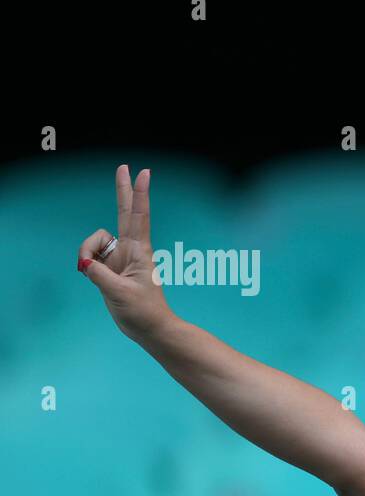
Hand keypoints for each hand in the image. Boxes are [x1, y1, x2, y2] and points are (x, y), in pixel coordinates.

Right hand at [77, 165, 173, 342]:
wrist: (149, 328)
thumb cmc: (143, 312)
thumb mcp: (119, 293)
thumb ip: (99, 275)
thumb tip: (85, 263)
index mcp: (139, 251)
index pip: (139, 216)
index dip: (138, 194)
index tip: (143, 173)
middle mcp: (129, 249)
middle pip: (124, 213)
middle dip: (122, 190)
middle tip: (123, 166)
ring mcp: (118, 257)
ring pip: (93, 241)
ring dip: (85, 252)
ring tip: (91, 272)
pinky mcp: (109, 267)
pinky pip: (89, 256)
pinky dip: (85, 263)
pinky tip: (91, 275)